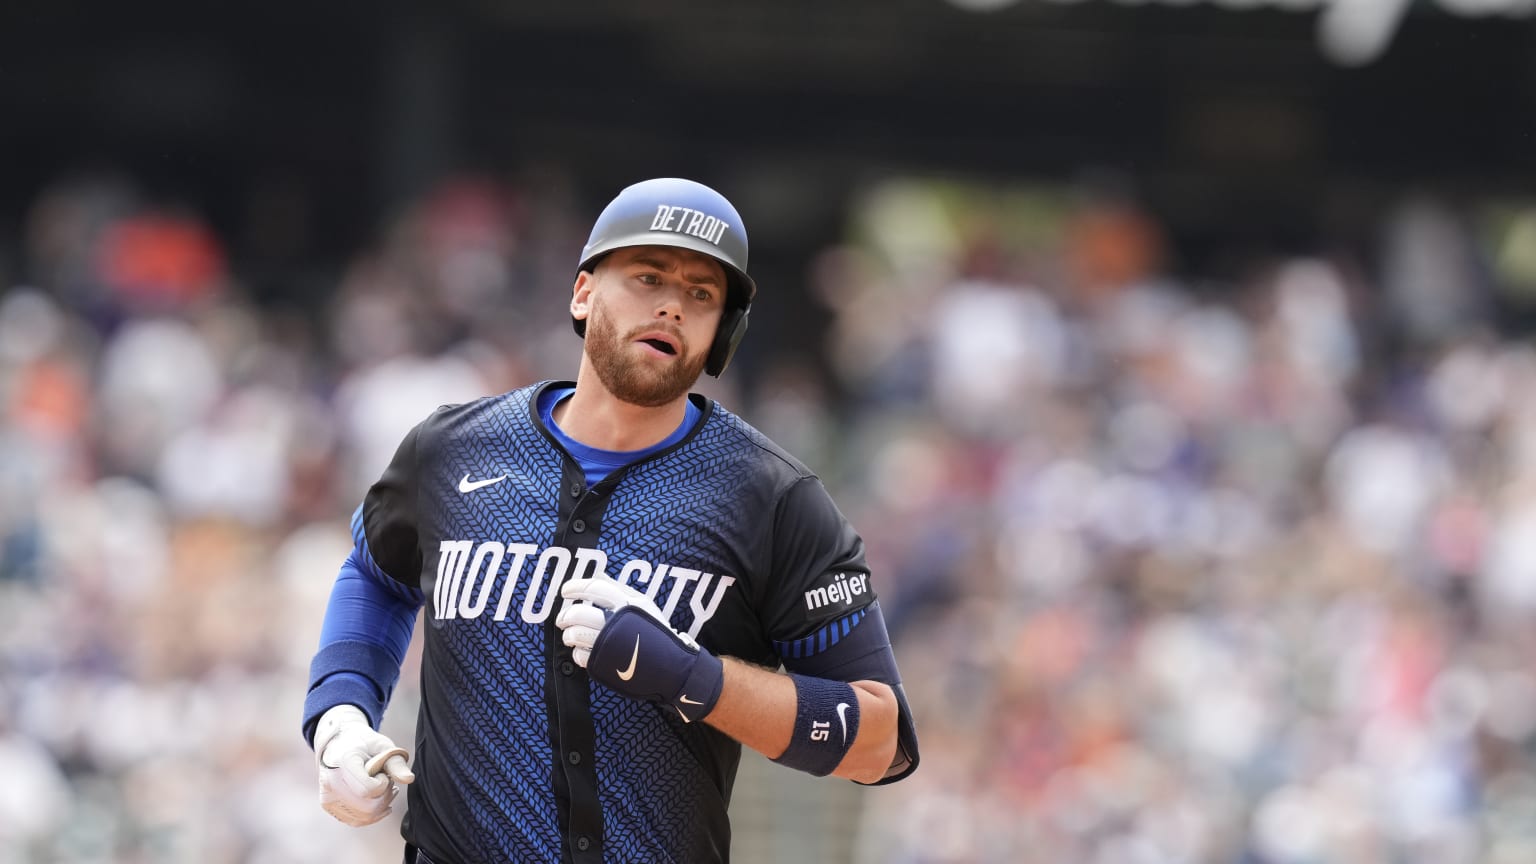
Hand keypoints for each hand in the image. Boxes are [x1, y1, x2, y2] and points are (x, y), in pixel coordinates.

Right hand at [314, 704, 413, 826]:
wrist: (339, 744)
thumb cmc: (363, 744)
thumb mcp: (382, 746)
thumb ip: (396, 763)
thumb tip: (409, 779)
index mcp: (345, 762)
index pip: (368, 789)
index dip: (383, 783)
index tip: (382, 772)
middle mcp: (332, 781)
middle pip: (367, 807)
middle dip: (384, 796)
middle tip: (386, 781)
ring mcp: (328, 795)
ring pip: (363, 817)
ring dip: (380, 806)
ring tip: (382, 789)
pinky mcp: (328, 805)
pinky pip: (355, 821)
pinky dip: (371, 815)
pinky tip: (377, 801)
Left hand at [556, 577, 724, 722]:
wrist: (672, 668)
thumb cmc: (657, 633)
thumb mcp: (644, 604)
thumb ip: (618, 589)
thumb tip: (599, 574)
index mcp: (628, 603)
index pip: (594, 587)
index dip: (575, 587)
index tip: (565, 591)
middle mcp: (618, 622)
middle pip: (579, 613)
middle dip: (565, 615)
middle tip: (562, 619)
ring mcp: (611, 644)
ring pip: (575, 634)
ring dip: (568, 634)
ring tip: (571, 635)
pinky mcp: (605, 664)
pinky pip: (580, 656)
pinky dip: (577, 652)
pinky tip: (582, 650)